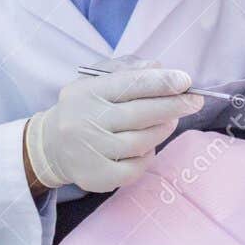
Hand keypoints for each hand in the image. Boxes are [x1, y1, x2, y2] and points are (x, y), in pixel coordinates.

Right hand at [25, 58, 203, 192]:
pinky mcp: (97, 176)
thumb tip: (159, 68)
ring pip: (141, 141)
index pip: (130, 84)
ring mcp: (90, 151)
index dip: (161, 82)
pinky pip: (135, 167)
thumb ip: (127, 71)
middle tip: (194, 101)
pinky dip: (148, 155)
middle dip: (173, 105)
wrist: (50, 146)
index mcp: (86, 92)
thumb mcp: (96, 81)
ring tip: (171, 120)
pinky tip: (148, 145)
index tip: (186, 80)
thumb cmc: (83, 108)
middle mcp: (85, 121)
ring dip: (162, 130)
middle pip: (140, 114)